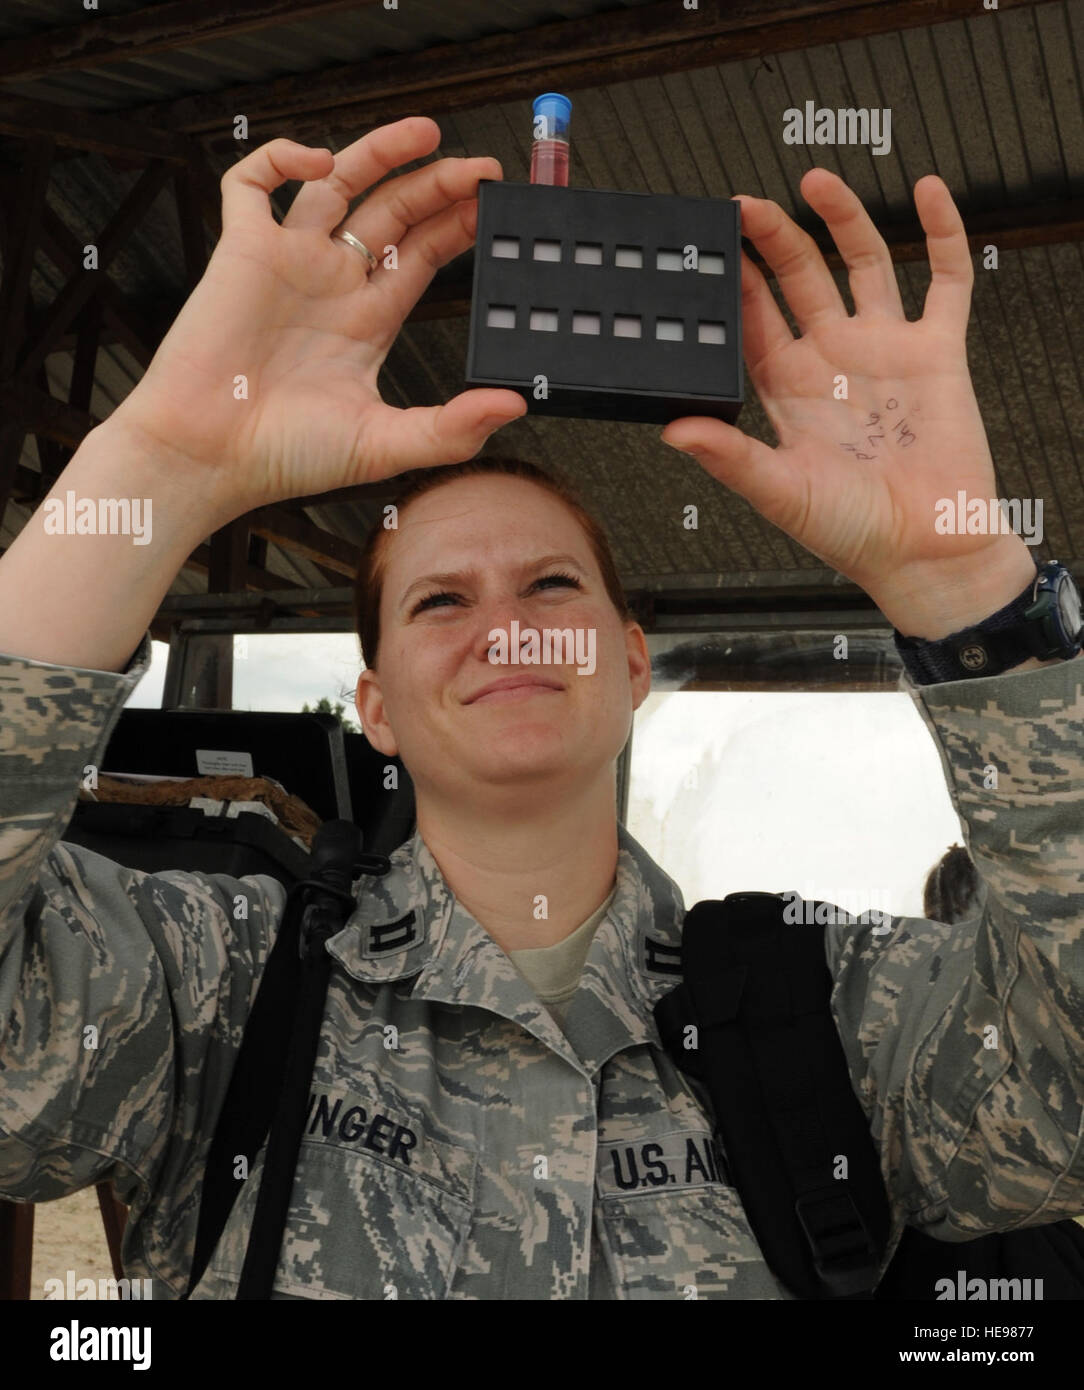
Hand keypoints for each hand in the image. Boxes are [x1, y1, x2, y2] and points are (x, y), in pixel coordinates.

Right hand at [111, 117, 525, 520]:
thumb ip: (451, 428)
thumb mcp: (384, 444)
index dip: (457, 227)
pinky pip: (251, 183)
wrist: (211, 457)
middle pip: (393, 212)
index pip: (423, 255)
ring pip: (336, 184)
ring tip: (427, 134)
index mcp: (367, 322)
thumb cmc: (286, 457)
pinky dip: (280, 158)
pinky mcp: (241, 251)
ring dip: (379, 152)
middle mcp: (332, 285)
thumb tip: (514, 406)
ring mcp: (288, 262)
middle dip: (437, 185)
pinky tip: (319, 160)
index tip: (493, 208)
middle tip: (482, 170)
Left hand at [661, 171, 1031, 628]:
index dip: (732, 281)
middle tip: (744, 204)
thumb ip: (731, 457)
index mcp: (790, 390)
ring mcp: (885, 349)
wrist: (927, 552)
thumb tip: (674, 430)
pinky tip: (928, 191)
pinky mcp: (937, 350)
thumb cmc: (854, 533)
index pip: (753, 320)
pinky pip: (945, 279)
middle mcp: (834, 360)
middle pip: (799, 279)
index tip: (707, 244)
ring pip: (863, 264)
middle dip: (773, 239)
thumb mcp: (781, 492)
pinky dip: (942, 232)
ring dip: (841, 220)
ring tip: (814, 180)